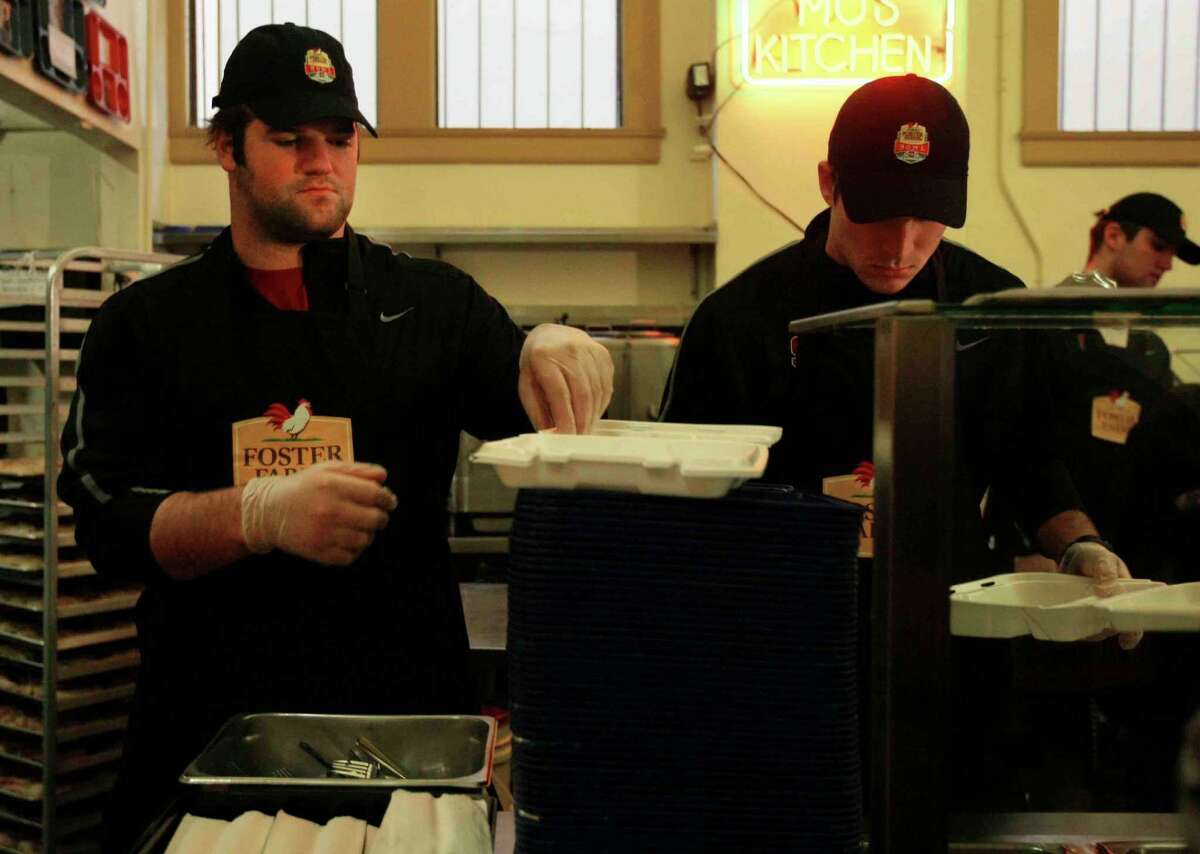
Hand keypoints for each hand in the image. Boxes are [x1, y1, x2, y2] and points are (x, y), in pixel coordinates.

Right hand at [240, 461, 397, 565]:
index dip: (387, 498)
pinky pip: (350, 556)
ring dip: (368, 534)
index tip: (388, 501)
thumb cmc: (303, 487)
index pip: (375, 494)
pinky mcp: (318, 552)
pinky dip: (354, 549)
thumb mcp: (327, 470)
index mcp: (332, 486)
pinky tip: (347, 539)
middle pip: (374, 519)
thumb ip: (357, 470)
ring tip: (359, 527)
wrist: (269, 511)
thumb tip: (383, 476)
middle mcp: (329, 510)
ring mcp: (323, 533)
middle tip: (377, 515)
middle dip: (381, 517)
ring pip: (365, 540)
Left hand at [518, 323, 612, 433]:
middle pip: (582, 393)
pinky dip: (601, 404)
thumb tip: (552, 435)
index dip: (565, 418)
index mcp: (544, 356)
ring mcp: (589, 350)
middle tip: (579, 439)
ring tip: (586, 429)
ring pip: (597, 391)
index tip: (567, 436)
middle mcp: (569, 349)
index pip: (559, 393)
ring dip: (592, 415)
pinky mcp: (603, 355)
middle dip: (582, 421)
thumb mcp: (527, 385)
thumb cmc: (537, 364)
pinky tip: (593, 413)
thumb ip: (537, 410)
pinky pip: (606, 386)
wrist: (551, 336)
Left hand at [1059, 540, 1140, 649]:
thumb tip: (1105, 591)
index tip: (1125, 641)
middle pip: (1112, 629)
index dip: (1132, 634)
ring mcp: (1095, 614)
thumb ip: (1106, 573)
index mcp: (1127, 600)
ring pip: (1093, 630)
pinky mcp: (1078, 614)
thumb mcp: (1103, 560)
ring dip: (1086, 628)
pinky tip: (1065, 619)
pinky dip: (1072, 625)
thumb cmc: (1096, 558)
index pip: (1134, 623)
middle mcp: (1113, 611)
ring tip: (1076, 615)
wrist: (1076, 556)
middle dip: (1103, 630)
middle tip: (1092, 619)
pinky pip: (1077, 626)